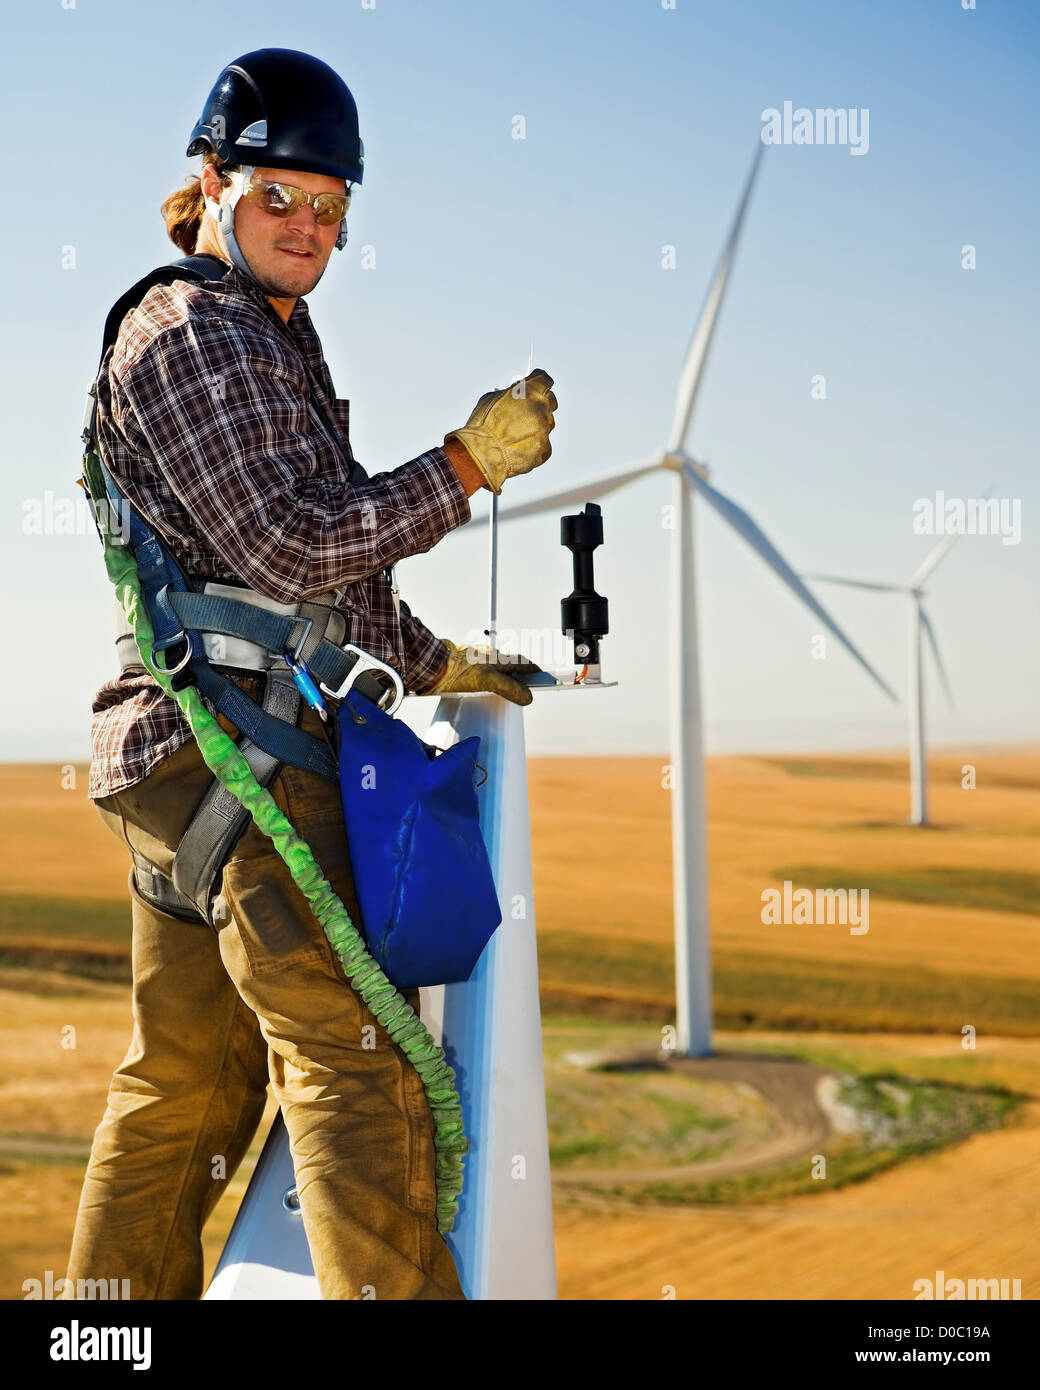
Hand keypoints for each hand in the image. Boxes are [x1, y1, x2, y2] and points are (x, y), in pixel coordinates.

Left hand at [425, 638, 543, 705]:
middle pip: (512, 665)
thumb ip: (509, 688)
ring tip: (508, 687)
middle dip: (521, 674)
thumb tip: (527, 696)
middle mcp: (490, 656)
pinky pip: (483, 671)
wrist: (430, 665)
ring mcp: (477, 659)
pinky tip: (484, 685)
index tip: (544, 677)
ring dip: (505, 676)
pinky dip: (490, 678)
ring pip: (497, 667)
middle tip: (528, 685)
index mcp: (498, 658)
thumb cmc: (455, 670)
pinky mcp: (465, 665)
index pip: (523, 663)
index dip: (534, 671)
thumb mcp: (487, 681)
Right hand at [444, 368, 556, 494]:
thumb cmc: (483, 428)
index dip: (539, 382)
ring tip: (517, 432)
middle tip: (528, 408)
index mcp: (529, 392)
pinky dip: (534, 444)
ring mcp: (544, 430)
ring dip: (536, 424)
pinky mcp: (544, 449)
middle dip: (540, 403)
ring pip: (547, 423)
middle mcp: (541, 409)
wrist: (482, 455)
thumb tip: (516, 392)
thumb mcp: (491, 399)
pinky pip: (544, 443)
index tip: (538, 383)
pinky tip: (519, 446)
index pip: (544, 380)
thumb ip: (510, 393)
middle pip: (550, 401)